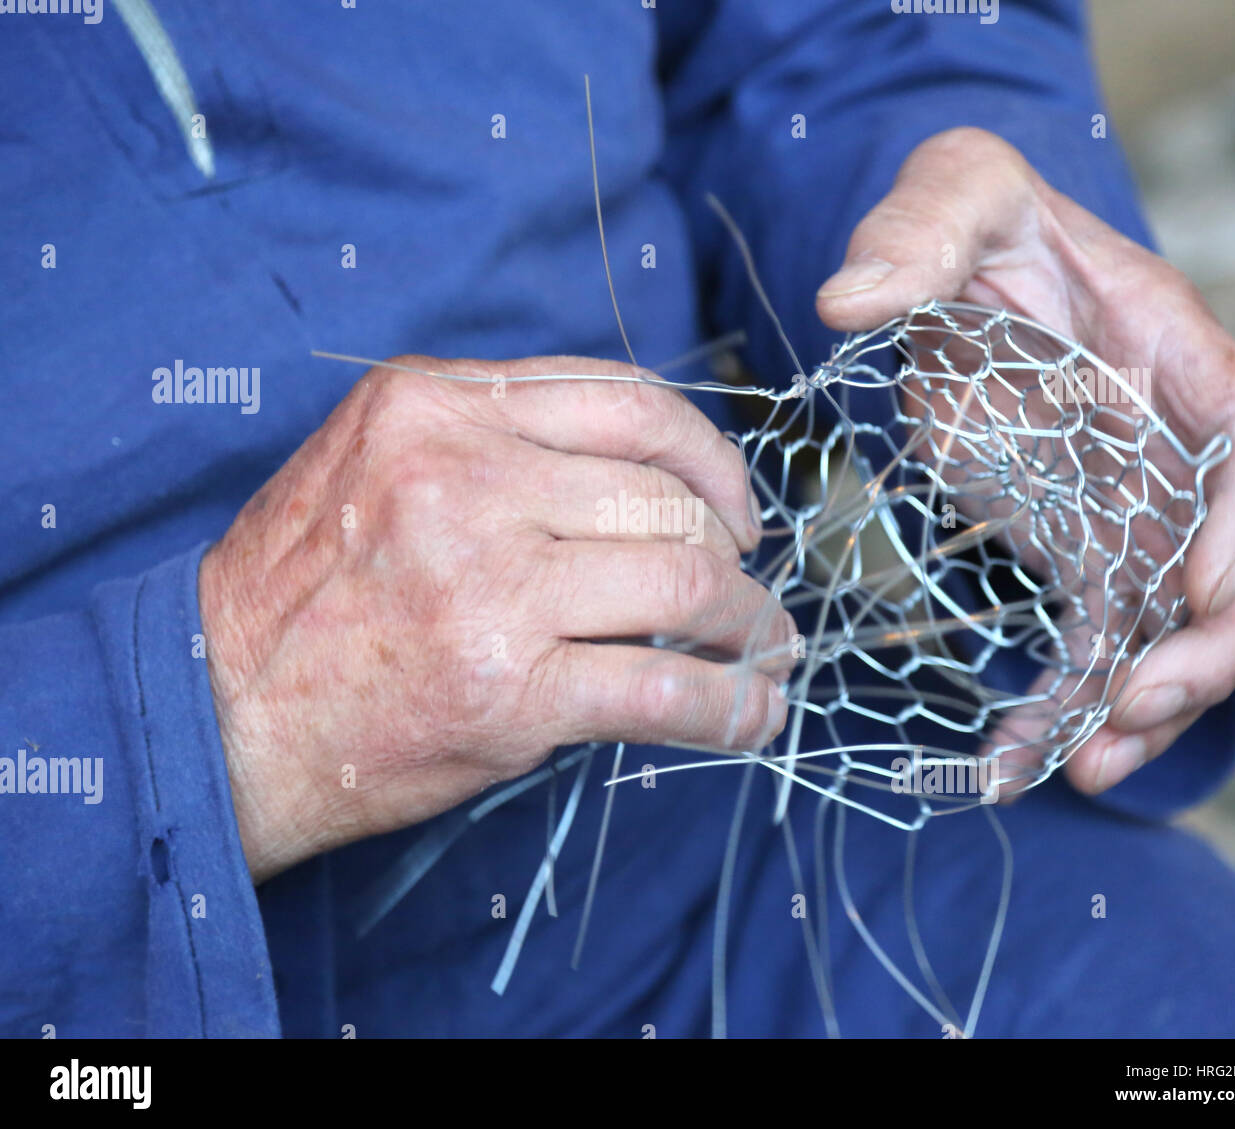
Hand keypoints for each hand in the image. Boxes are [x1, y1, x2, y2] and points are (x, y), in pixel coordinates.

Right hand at [199, 356, 793, 881]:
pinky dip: (729, 705)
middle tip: (744, 590)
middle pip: (664, 496)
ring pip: (683, 582)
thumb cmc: (304, 589)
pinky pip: (662, 688)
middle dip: (732, 550)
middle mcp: (462, 478)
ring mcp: (487, 583)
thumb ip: (500, 442)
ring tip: (764, 648)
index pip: (626, 400)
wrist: (219, 709)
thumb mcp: (379, 462)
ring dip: (748, 623)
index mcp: (434, 406)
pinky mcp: (505, 689)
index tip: (731, 506)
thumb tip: (649, 479)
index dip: (709, 454)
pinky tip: (752, 715)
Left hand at [816, 127, 1234, 796]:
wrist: (954, 271)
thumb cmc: (970, 221)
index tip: (1199, 591)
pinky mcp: (1076, 546)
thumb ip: (915, 237)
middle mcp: (1168, 442)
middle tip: (1132, 713)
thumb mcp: (951, 195)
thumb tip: (846, 300)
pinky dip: (1064, 705)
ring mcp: (1128, 504)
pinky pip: (1092, 639)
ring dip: (1139, 707)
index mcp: (1169, 351)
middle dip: (1206, 648)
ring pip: (1169, 626)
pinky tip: (1015, 761)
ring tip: (1078, 772)